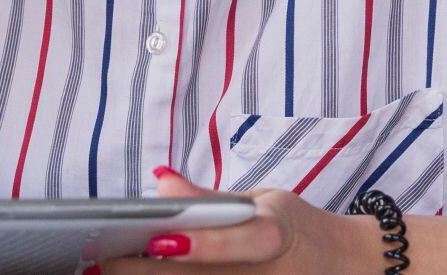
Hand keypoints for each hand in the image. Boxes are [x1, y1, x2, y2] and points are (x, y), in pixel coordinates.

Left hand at [95, 168, 379, 274]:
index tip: (155, 240)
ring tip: (106, 271)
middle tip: (100, 261)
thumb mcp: (264, 201)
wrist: (346, 267)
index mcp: (275, 237)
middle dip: (145, 273)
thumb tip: (160, 181)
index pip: (236, 242)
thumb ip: (209, 199)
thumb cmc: (298, 229)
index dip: (199, 245)